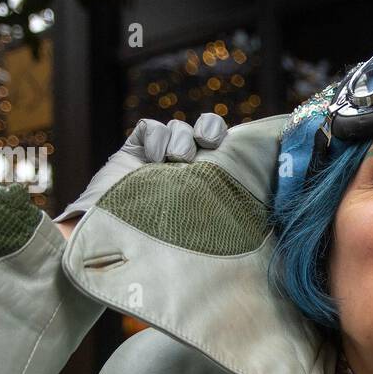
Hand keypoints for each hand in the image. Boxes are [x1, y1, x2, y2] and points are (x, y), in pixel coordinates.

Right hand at [52, 113, 227, 236]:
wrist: (115, 244)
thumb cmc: (164, 245)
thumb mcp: (203, 227)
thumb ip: (223, 211)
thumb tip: (258, 225)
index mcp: (207, 182)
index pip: (226, 151)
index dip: (229, 143)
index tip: (228, 151)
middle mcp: (184, 168)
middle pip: (205, 131)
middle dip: (209, 131)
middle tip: (207, 144)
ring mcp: (158, 158)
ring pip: (178, 128)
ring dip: (181, 139)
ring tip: (175, 159)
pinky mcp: (133, 151)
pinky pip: (150, 128)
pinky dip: (155, 137)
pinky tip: (151, 157)